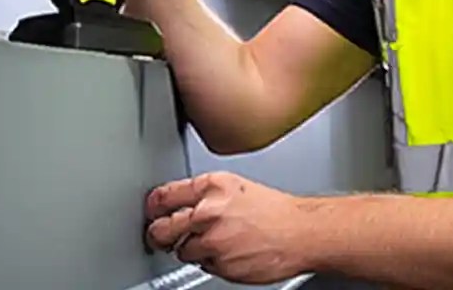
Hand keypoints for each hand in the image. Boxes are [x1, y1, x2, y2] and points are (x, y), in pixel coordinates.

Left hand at [145, 171, 310, 283]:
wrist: (300, 233)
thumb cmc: (274, 210)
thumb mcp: (235, 187)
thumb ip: (204, 194)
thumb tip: (178, 203)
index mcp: (211, 187)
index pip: (165, 196)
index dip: (154, 206)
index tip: (152, 211)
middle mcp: (208, 213)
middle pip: (162, 228)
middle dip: (158, 233)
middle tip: (160, 235)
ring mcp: (213, 241)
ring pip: (182, 250)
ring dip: (191, 248)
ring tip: (216, 240)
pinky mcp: (220, 265)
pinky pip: (203, 265)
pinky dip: (211, 261)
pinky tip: (230, 250)